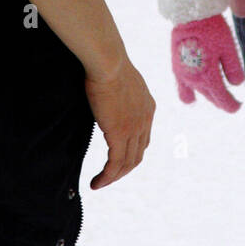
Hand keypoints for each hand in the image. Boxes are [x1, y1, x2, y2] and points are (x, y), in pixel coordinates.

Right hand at [84, 56, 155, 188]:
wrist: (109, 61)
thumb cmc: (108, 62)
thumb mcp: (120, 78)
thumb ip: (118, 89)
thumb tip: (105, 86)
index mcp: (148, 107)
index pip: (144, 139)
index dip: (131, 152)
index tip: (117, 159)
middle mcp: (145, 121)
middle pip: (138, 154)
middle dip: (123, 169)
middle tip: (108, 177)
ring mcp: (134, 129)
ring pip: (127, 163)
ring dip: (113, 177)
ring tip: (100, 184)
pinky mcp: (119, 134)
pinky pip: (115, 163)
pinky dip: (107, 177)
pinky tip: (96, 183)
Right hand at [171, 14, 244, 111]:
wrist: (190, 15)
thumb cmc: (212, 29)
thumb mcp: (228, 48)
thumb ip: (233, 69)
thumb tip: (238, 85)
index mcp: (209, 77)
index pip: (222, 99)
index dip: (231, 105)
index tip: (238, 106)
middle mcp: (194, 80)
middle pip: (211, 96)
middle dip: (222, 100)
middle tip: (232, 101)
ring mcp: (183, 75)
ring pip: (198, 93)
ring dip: (208, 95)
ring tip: (217, 94)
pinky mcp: (176, 67)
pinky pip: (182, 88)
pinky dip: (189, 93)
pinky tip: (194, 94)